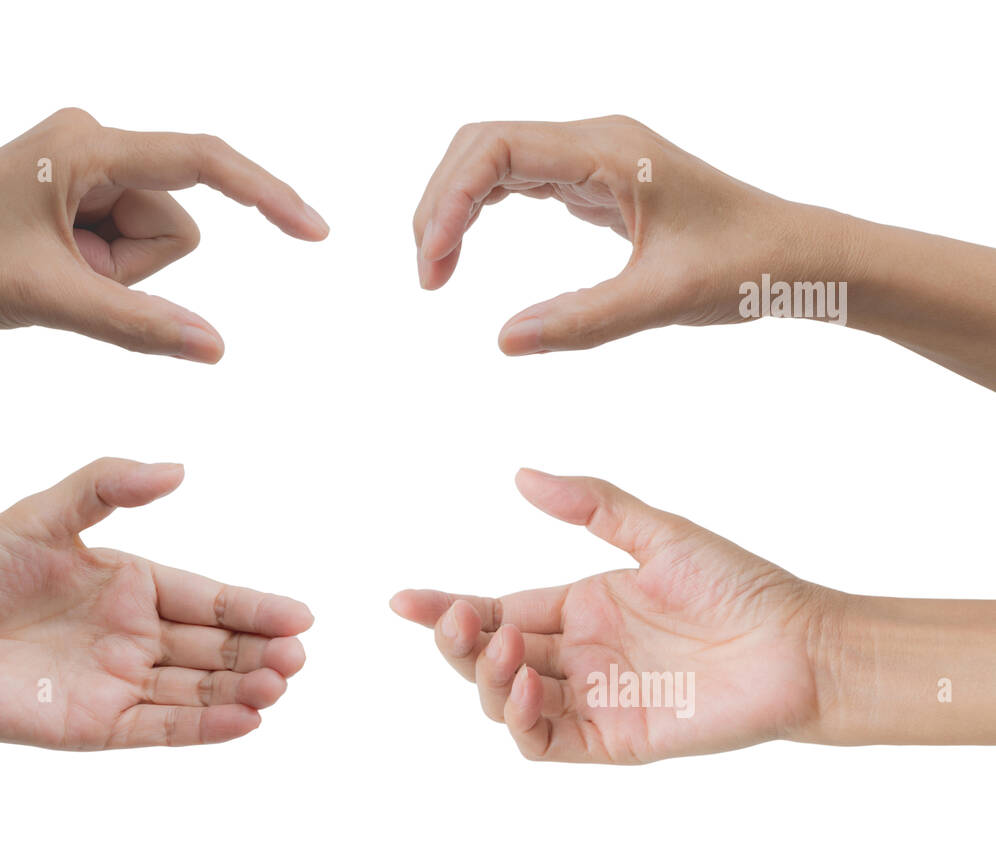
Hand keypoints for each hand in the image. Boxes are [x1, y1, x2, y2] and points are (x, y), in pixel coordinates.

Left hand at [0, 108, 328, 361]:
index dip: (268, 195)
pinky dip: (100, 270)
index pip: (205, 164)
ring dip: (114, 273)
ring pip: (154, 240)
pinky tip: (50, 267)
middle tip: (66, 279)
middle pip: (176, 223)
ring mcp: (85, 164)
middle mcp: (92, 141)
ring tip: (52, 274)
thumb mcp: (55, 301)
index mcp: (87, 147)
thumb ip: (142, 325)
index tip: (315, 230)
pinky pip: (125, 241)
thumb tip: (217, 348)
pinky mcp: (78, 188)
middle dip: (135, 269)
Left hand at [0, 458, 311, 748]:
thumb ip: (109, 485)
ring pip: (197, 690)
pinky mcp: (96, 727)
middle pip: (215, 648)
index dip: (256, 607)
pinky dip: (205, 727)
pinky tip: (245, 720)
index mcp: (132, 585)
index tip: (302, 615)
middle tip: (298, 656)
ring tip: (279, 684)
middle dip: (259, 652)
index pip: (210, 599)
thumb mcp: (44, 513)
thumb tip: (179, 468)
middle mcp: (135, 636)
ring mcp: (118, 684)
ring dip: (242, 689)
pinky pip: (161, 728)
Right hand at [391, 469, 838, 762]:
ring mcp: (592, 699)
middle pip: (488, 657)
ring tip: (505, 647)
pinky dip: (521, 721)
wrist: (801, 645)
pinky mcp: (614, 740)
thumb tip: (521, 474)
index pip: (495, 609)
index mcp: (578, 608)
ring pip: (505, 702)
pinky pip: (545, 741)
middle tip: (461, 618)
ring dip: (487, 677)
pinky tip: (527, 686)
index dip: (445, 608)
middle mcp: (576, 655)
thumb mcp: (658, 532)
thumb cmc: (739, 586)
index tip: (401, 599)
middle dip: (459, 642)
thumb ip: (589, 505)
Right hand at [412, 117, 847, 353]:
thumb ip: (582, 321)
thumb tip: (503, 341)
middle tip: (429, 276)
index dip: (450, 201)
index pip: (496, 149)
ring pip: (493, 160)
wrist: (798, 253)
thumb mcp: (663, 300)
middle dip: (440, 203)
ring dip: (455, 207)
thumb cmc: (748, 265)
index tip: (436, 266)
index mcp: (610, 151)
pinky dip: (481, 211)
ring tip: (438, 269)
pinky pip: (518, 179)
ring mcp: (593, 157)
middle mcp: (594, 141)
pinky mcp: (594, 181)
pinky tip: (469, 250)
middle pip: (480, 144)